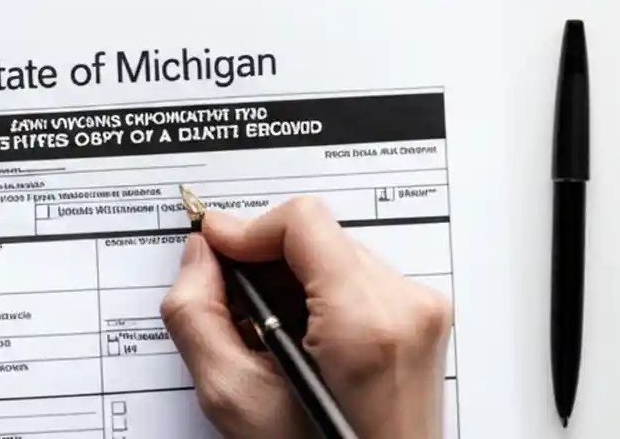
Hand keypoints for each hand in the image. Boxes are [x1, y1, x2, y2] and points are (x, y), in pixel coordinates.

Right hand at [161, 197, 451, 438]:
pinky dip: (317, 296)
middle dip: (264, 262)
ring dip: (289, 281)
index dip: (247, 230)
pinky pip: (356, 278)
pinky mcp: (420, 320)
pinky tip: (299, 340)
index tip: (214, 249)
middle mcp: (405, 306)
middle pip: (316, 235)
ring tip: (268, 335)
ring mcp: (420, 312)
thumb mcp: (236, 399)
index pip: (303, 220)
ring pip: (333, 254)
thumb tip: (199, 258)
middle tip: (233, 308)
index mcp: (365, 322)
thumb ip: (199, 316)